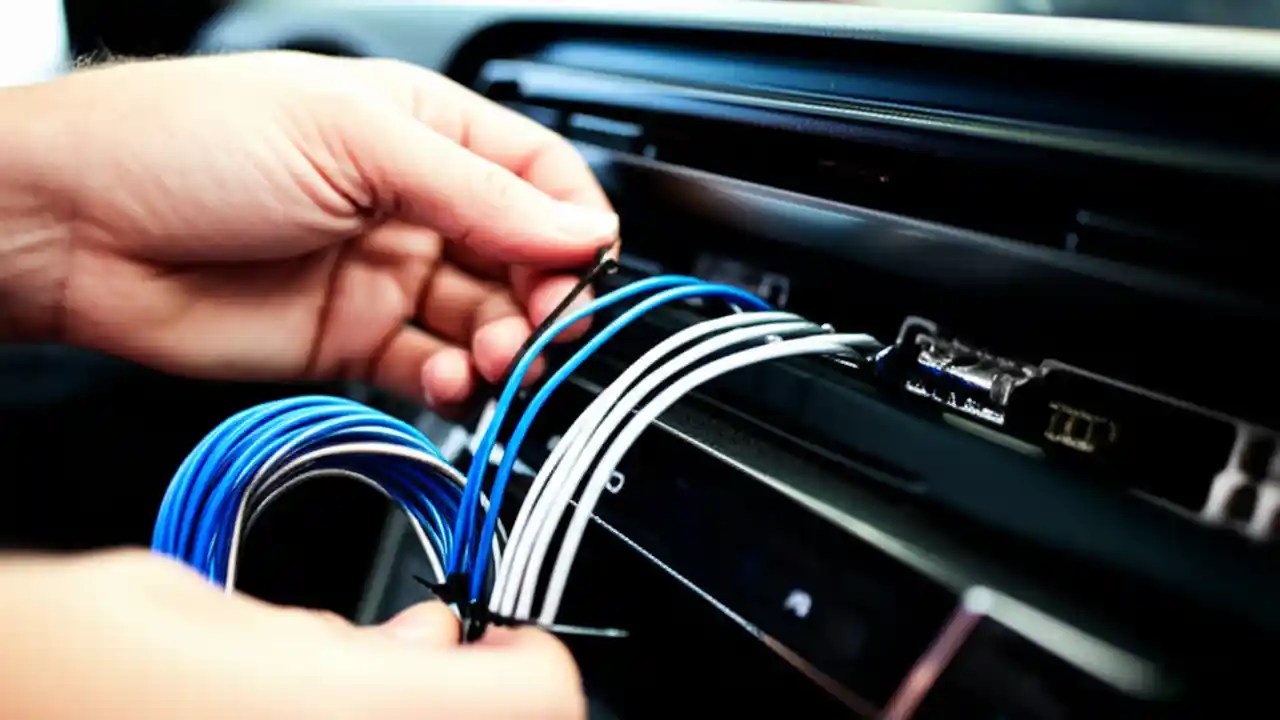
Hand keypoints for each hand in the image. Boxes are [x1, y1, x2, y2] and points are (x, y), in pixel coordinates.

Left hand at [0, 52, 617, 409]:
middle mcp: (414, 204)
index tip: (586, 265)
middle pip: (522, 258)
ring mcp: (384, 276)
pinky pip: (430, 370)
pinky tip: (447, 379)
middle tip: (544, 326)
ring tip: (494, 357)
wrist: (75, 226)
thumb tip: (575, 230)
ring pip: (483, 321)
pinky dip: (453, 384)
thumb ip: (476, 194)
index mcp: (424, 131)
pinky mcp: (353, 342)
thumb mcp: (352, 139)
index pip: (538, 176)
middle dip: (545, 296)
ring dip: (504, 346)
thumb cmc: (189, 140)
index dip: (572, 223)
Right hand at [0, 549, 585, 718]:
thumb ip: (330, 633)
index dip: (531, 660)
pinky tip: (303, 711)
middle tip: (421, 661)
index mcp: (338, 712)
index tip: (501, 638)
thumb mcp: (188, 603)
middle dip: (474, 693)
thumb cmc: (44, 660)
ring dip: (424, 710)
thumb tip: (424, 637)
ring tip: (341, 685)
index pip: (538, 700)